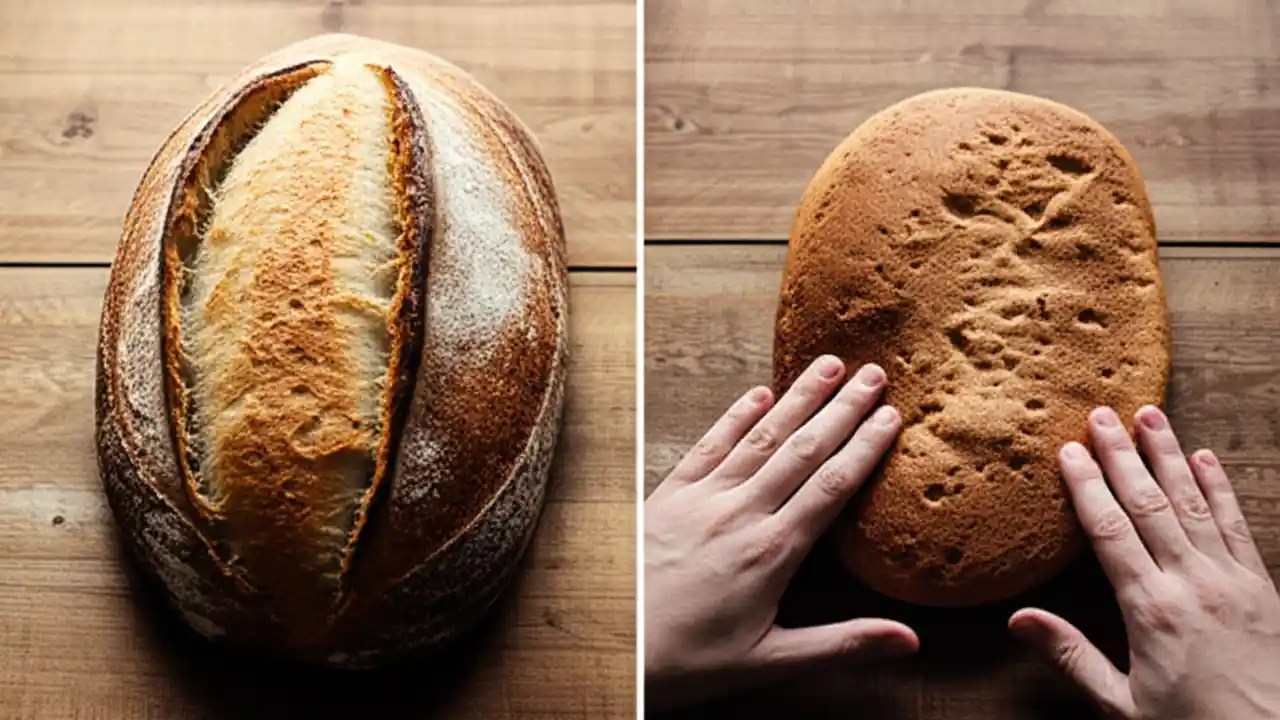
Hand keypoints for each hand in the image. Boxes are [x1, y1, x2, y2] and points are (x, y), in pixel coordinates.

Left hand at [644, 356, 916, 708]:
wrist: (612, 648)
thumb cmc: (689, 662)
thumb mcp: (771, 662)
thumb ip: (842, 645)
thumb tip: (911, 642)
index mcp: (771, 553)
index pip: (831, 486)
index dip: (865, 446)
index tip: (892, 414)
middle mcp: (739, 514)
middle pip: (802, 450)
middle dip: (841, 408)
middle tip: (874, 372)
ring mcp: (700, 499)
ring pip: (759, 438)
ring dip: (796, 399)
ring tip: (827, 365)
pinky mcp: (667, 496)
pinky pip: (708, 446)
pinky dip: (735, 416)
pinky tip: (757, 393)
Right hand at [1010, 406, 1279, 718]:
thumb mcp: (1122, 705)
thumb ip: (1071, 657)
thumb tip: (1017, 619)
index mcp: (1152, 609)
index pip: (1111, 531)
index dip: (1087, 486)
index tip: (1068, 450)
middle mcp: (1193, 583)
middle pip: (1151, 504)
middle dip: (1123, 455)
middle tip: (1102, 413)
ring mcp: (1232, 581)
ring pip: (1194, 503)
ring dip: (1169, 456)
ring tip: (1150, 415)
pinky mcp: (1262, 588)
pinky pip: (1236, 525)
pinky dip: (1220, 488)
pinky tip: (1206, 459)